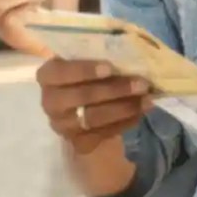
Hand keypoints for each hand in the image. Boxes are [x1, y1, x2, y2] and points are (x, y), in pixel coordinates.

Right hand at [38, 59, 154, 153]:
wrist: (86, 108)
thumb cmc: (88, 76)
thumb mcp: (86, 62)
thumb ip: (99, 56)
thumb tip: (130, 54)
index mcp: (48, 76)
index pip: (61, 72)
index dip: (84, 70)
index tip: (110, 67)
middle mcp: (51, 102)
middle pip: (83, 96)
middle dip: (115, 89)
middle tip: (142, 83)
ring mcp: (63, 125)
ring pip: (95, 117)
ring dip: (125, 107)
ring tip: (147, 99)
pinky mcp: (79, 142)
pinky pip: (105, 133)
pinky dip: (126, 121)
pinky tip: (142, 111)